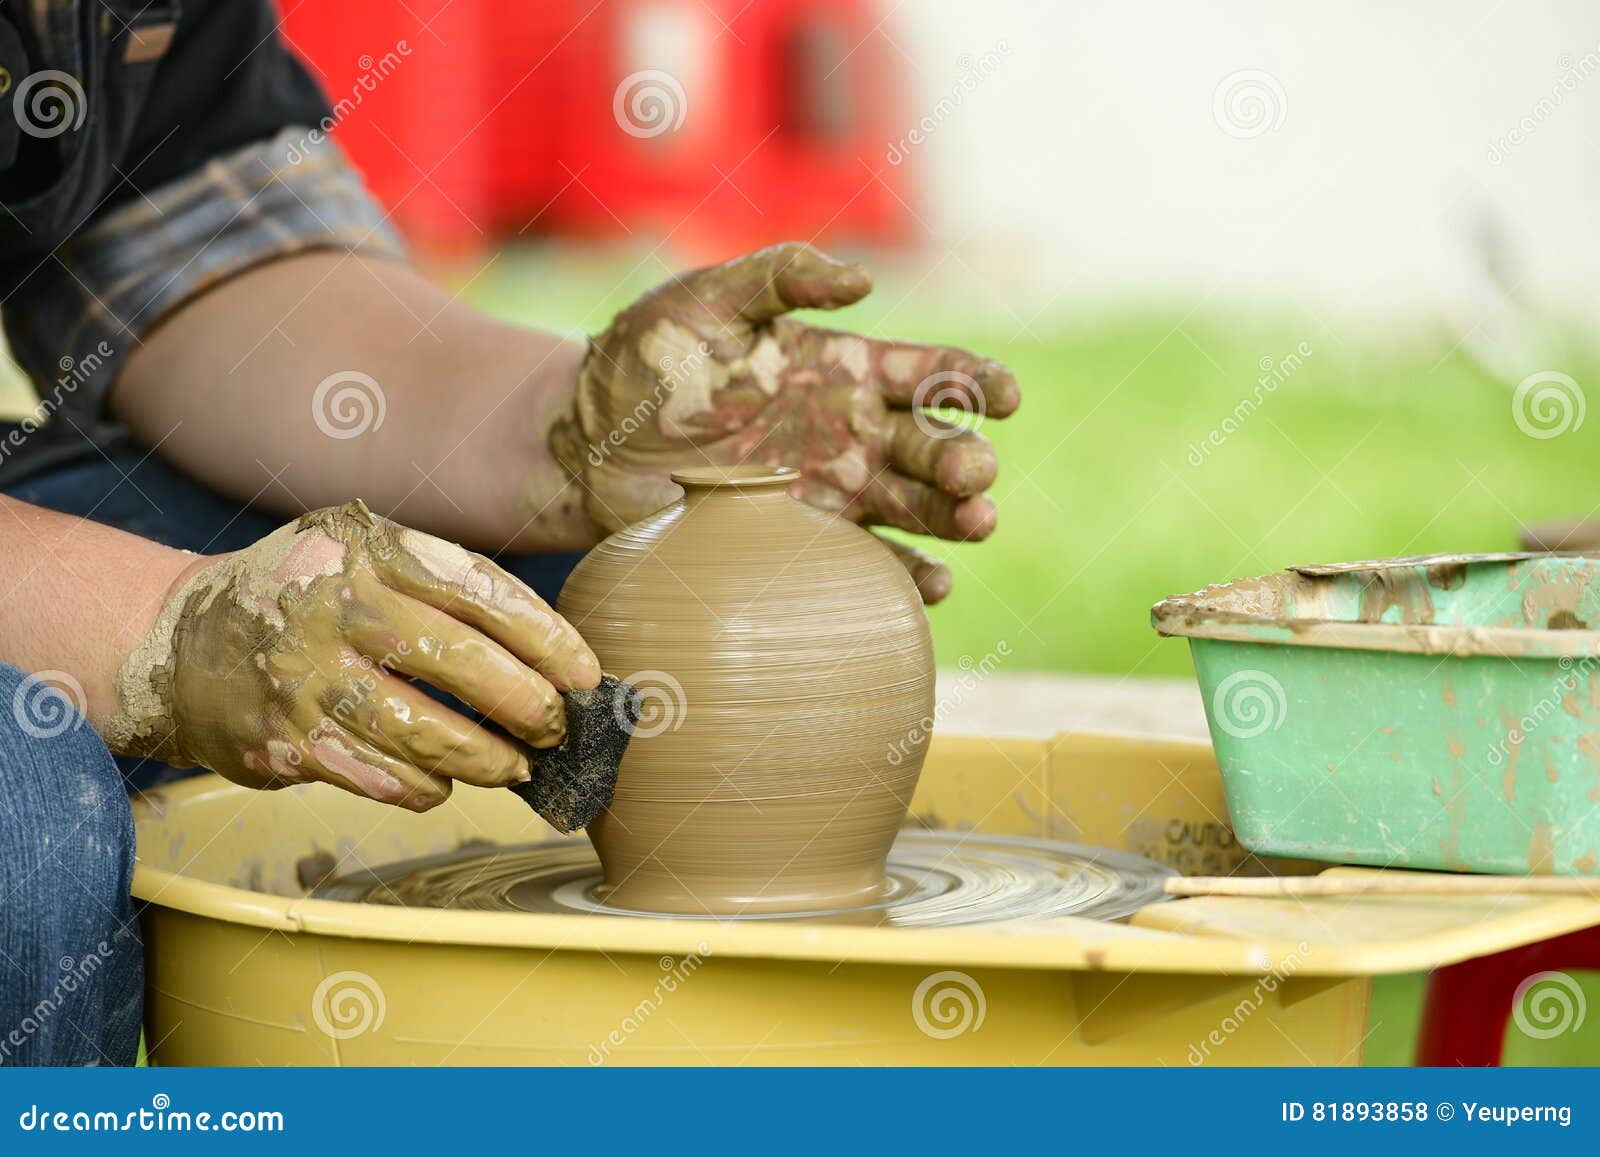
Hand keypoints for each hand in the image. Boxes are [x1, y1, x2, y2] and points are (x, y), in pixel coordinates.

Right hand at [105, 501, 598, 810]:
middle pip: (458, 663)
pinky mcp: (283, 740)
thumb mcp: (364, 554)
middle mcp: (334, 606)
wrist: (181, 639)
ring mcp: (304, 676)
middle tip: (556, 728)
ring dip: (485, 758)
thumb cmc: (308, 594)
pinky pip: (379, 776)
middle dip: (525, 704)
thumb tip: (551, 654)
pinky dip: (425, 787)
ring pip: (422, 732)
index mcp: (368, 550)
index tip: (586, 676)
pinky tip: (445, 784)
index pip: (480, 591)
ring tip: (515, 766)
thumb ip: (443, 585)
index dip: (545, 638)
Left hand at [549, 242, 1020, 601]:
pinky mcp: (801, 544)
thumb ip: (781, 279)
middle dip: (964, 458)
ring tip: (975, 524)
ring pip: (916, 507)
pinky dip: (905, 577)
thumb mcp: (708, 300)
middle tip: (971, 472)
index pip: (930, 372)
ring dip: (955, 517)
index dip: (975, 382)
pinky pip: (869, 565)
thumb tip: (862, 280)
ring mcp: (830, 491)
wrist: (587, 442)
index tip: (1004, 397)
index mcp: (844, 368)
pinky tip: (932, 584)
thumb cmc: (648, 359)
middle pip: (933, 446)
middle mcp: (851, 431)